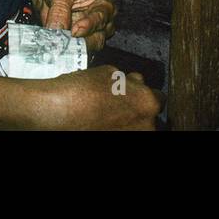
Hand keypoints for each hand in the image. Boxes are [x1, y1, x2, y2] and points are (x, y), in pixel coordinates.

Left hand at [38, 0, 116, 53]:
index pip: (100, 18)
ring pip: (88, 50)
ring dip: (72, 50)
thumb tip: (58, 28)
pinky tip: (55, 52)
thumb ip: (60, 8)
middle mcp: (103, 24)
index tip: (75, 31)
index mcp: (104, 6)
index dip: (88, 25)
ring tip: (58, 48)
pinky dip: (66, 54)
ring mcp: (93, 37)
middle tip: (64, 44)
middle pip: (97, 39)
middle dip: (80, 43)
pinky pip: (76, 55)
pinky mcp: (81, 47)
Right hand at [41, 65, 162, 129]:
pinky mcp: (118, 144)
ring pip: (137, 128)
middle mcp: (147, 124)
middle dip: (138, 111)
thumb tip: (135, 82)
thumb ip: (129, 80)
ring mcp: (133, 137)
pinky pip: (122, 133)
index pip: (158, 97)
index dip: (143, 94)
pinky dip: (115, 130)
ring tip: (108, 118)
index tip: (134, 94)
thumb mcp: (109, 73)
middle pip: (150, 116)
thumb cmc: (82, 89)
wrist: (59, 111)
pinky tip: (101, 125)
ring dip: (128, 123)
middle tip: (119, 106)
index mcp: (148, 101)